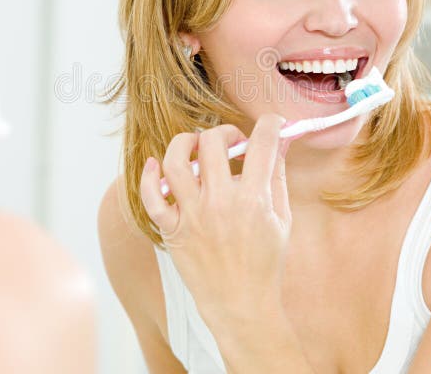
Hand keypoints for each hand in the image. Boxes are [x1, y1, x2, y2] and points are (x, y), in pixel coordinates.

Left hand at [140, 113, 291, 327]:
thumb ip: (278, 178)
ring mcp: (193, 216)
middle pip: (212, 144)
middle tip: (232, 142)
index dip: (271, 124)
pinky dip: (148, 177)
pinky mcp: (172, 231)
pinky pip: (151, 197)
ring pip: (175, 162)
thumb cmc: (265, 264)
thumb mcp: (282, 219)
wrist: (241, 306)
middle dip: (225, 133)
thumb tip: (280, 145)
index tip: (272, 123)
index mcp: (254, 200)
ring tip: (195, 146)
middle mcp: (220, 203)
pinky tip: (155, 164)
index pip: (263, 144)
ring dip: (184, 143)